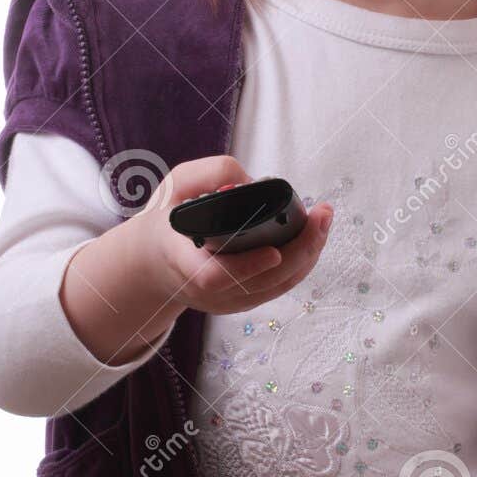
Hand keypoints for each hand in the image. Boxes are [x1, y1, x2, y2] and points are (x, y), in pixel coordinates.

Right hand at [133, 155, 333, 320]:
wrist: (153, 260)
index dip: (247, 267)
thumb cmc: (168, 218)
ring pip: (276, 286)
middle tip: (321, 216)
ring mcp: (226, 302)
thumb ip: (209, 174)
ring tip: (323, 220)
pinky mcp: (242, 302)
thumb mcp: (175, 185)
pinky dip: (300, 263)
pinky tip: (314, 237)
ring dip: (307, 254)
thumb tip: (252, 184)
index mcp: (183, 261)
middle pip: (261, 283)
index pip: (215, 277)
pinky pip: (278, 286)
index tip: (274, 251)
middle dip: (299, 250)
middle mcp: (205, 290)